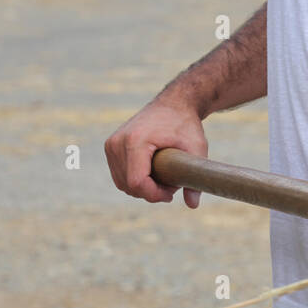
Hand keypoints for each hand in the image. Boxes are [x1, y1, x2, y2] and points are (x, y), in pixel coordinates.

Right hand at [105, 91, 207, 206]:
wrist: (174, 103)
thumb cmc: (186, 124)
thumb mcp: (197, 148)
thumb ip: (194, 176)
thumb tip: (193, 205)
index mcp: (135, 141)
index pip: (137, 182)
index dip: (154, 195)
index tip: (171, 194)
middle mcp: (118, 142)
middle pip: (128, 185)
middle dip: (150, 192)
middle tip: (172, 185)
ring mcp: (111, 144)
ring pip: (122, 183)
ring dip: (142, 188)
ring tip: (165, 179)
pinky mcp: (111, 146)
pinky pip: (119, 175)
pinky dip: (134, 180)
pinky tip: (153, 174)